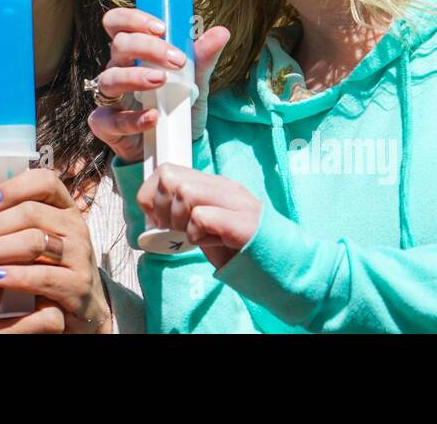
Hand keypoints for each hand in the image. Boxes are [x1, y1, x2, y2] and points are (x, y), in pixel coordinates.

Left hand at [0, 168, 110, 332]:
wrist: (86, 307)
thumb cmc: (53, 267)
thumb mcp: (43, 237)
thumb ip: (20, 219)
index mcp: (66, 209)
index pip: (45, 181)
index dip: (13, 187)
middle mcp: (77, 228)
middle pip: (31, 212)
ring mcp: (80, 256)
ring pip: (34, 241)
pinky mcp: (78, 286)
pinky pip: (42, 276)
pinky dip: (14, 276)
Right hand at [88, 7, 230, 162]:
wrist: (174, 148)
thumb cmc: (176, 107)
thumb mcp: (194, 82)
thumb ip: (202, 58)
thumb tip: (221, 32)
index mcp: (132, 53)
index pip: (117, 24)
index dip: (132, 19)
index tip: (162, 27)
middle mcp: (117, 70)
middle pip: (118, 46)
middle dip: (147, 47)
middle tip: (176, 60)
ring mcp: (110, 99)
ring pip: (109, 79)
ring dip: (135, 77)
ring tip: (162, 81)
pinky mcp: (106, 126)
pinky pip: (110, 120)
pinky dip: (132, 118)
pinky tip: (153, 117)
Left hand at [137, 164, 260, 269]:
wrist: (285, 265)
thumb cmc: (242, 248)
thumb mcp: (209, 226)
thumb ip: (185, 214)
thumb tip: (152, 217)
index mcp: (214, 185)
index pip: (167, 170)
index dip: (152, 195)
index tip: (157, 220)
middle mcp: (225, 187)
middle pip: (171, 177)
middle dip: (161, 207)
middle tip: (173, 230)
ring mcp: (236, 203)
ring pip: (185, 193)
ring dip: (179, 221)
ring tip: (193, 237)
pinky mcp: (243, 223)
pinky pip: (202, 217)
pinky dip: (196, 235)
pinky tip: (209, 244)